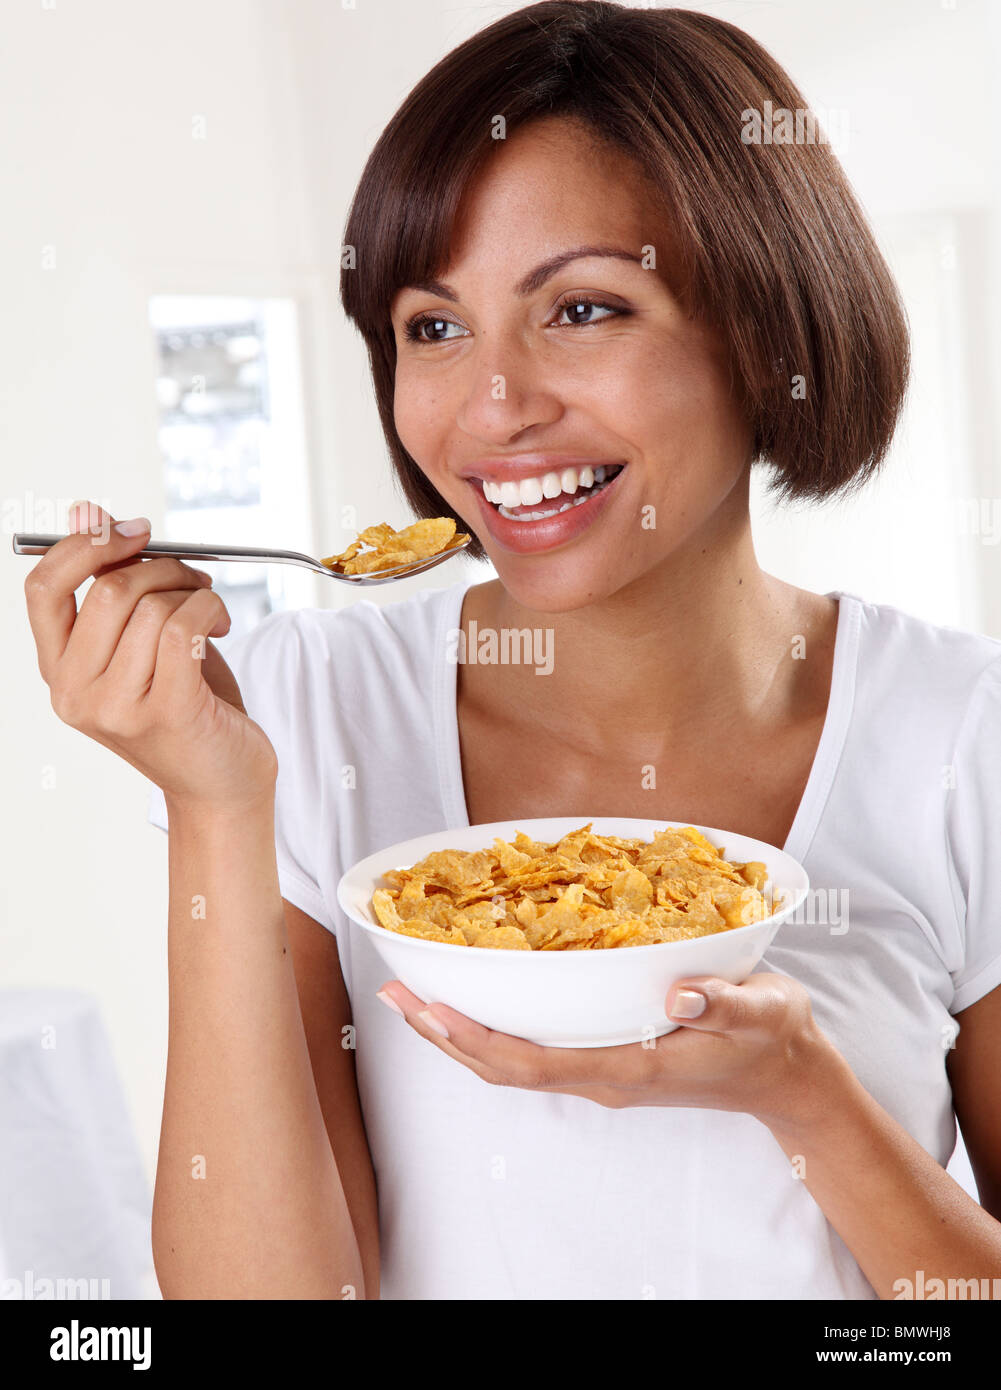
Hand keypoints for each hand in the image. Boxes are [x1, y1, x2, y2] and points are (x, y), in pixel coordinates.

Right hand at [24, 499, 278, 811]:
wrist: (222, 786)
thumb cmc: (187, 710)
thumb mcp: (141, 643)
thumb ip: (113, 584)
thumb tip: (85, 511)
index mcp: (59, 672)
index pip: (43, 588)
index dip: (85, 545)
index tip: (133, 530)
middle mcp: (75, 693)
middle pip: (108, 590)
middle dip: (163, 567)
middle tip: (195, 578)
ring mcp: (117, 707)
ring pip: (151, 607)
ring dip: (193, 592)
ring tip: (212, 611)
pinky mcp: (166, 712)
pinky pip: (183, 628)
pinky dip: (210, 610)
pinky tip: (220, 625)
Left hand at [376, 971, 834, 1128]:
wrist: (790, 1075)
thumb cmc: (772, 1038)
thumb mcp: (759, 1011)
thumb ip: (720, 1003)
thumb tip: (676, 995)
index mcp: (628, 1068)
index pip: (533, 1064)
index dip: (477, 1040)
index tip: (431, 1009)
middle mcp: (603, 1073)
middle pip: (504, 1065)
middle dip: (446, 1033)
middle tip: (394, 993)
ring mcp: (602, 1066)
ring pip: (513, 1059)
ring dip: (461, 1030)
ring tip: (415, 994)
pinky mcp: (607, 1053)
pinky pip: (535, 1047)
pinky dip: (495, 1024)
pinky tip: (481, 994)